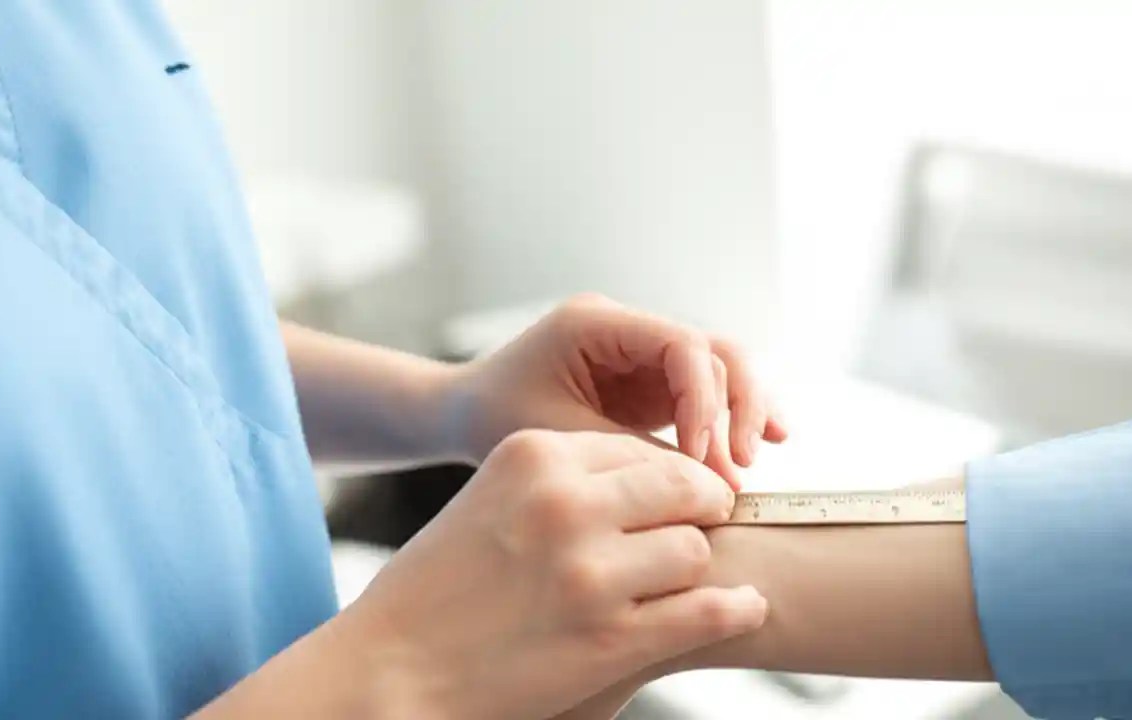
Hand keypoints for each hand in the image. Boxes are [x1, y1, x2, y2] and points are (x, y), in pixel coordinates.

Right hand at [336, 430, 768, 719]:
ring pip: (693, 549)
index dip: (664, 475)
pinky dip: (734, 608)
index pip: (636, 448)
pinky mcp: (610, 638)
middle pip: (681, 486)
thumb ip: (561, 482)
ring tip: (686, 580)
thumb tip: (647, 482)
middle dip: (701, 506)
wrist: (390, 670)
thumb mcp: (488, 502)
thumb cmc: (435, 587)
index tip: (675, 495)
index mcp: (533, 456)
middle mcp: (566, 503)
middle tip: (708, 523)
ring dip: (697, 568)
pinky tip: (742, 605)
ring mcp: (591, 572)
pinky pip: (707, 610)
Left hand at [450, 294, 786, 488]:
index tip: (701, 456)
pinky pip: (706, 395)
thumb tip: (705, 484)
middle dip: (737, 403)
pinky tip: (761, 447)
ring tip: (754, 462)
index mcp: (597, 323)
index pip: (681, 343)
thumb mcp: (559, 438)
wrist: (462, 416)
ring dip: (744, 412)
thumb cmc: (496, 420)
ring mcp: (643, 354)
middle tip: (744, 461)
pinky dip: (730, 421)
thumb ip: (630, 452)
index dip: (704, 398)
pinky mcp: (650, 384)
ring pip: (720, 369)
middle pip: (713, 349)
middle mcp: (628, 329)